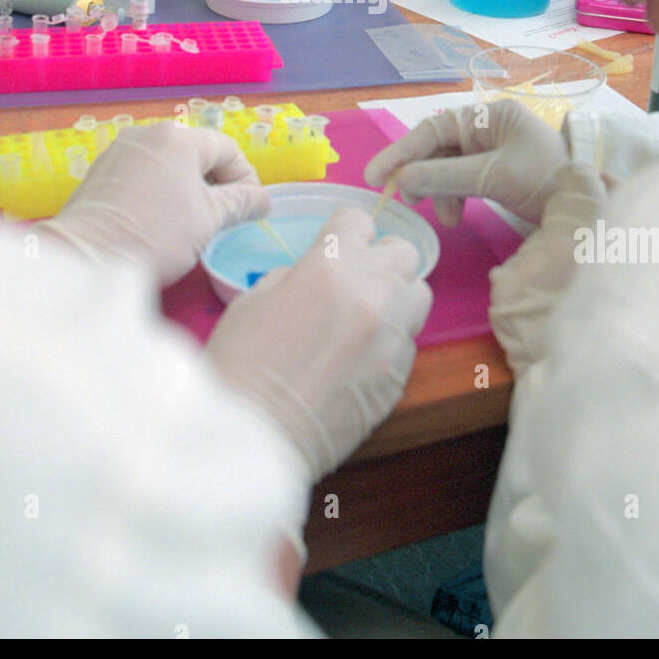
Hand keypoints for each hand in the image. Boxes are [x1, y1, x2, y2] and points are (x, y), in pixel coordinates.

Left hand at [39, 123, 268, 284]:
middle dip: (217, 185)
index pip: (228, 149)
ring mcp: (119, 151)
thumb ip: (242, 203)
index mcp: (179, 138)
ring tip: (191, 223)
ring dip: (188, 189)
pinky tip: (158, 221)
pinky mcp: (100, 172)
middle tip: (224, 219)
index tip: (250, 210)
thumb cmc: (156, 234)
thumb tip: (262, 199)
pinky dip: (159, 192)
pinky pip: (143, 174)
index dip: (247, 180)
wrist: (86, 257)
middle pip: (197, 153)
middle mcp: (147, 134)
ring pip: (168, 164)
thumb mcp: (209, 220)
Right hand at [206, 208, 431, 482]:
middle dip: (379, 260)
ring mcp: (392, 336)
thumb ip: (296, 275)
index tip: (336, 246)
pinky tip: (359, 359)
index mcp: (329, 265)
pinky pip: (409, 341)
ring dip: (396, 297)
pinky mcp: (400, 376)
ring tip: (365, 317)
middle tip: (355, 280)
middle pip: (403, 252)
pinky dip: (390, 342)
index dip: (344, 232)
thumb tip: (315, 276)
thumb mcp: (253, 299)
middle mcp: (372, 293)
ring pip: (418, 294)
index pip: (359, 219)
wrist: (253, 439)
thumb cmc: (240, 366)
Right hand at [364, 99, 567, 225]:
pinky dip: (454, 199)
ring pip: (447, 169)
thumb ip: (445, 177)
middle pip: (437, 149)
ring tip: (447, 218)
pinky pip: (461, 182)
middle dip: (421, 176)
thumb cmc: (545, 181)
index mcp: (489, 116)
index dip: (401, 152)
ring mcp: (490, 151)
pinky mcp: (495, 174)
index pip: (433, 130)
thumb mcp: (494, 177)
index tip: (375, 177)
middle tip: (407, 202)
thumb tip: (402, 180)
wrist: (587, 208)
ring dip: (439, 193)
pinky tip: (457, 217)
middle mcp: (486, 129)